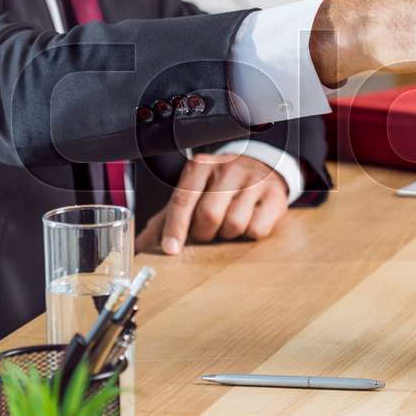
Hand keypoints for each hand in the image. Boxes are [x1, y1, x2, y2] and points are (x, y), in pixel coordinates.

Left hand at [136, 152, 289, 255]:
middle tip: (206, 232)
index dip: (175, 228)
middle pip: (209, 214)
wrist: (259, 170)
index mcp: (200, 166)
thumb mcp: (192, 196)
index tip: (171, 250)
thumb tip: (140, 247)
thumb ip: (165, 220)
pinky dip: (249, 234)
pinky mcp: (275, 195)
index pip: (183, 200)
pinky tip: (248, 221)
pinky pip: (257, 229)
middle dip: (204, 233)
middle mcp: (228, 168)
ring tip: (228, 224)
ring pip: (234, 223)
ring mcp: (254, 180)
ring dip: (227, 234)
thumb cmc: (219, 188)